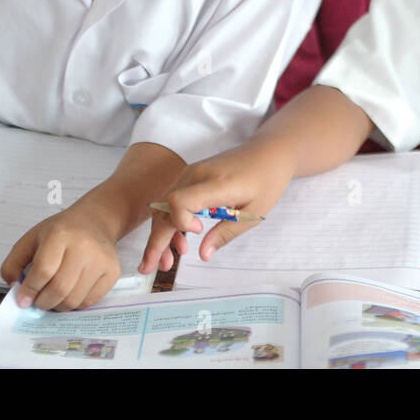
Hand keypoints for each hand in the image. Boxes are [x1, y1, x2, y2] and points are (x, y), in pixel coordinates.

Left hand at [0, 201, 121, 310]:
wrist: (94, 221)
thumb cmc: (60, 232)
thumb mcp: (31, 238)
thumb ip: (14, 263)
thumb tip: (14, 289)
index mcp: (60, 234)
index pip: (43, 270)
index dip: (30, 290)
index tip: (23, 300)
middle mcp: (84, 246)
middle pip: (60, 288)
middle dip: (43, 302)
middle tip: (38, 302)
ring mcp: (101, 260)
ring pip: (75, 299)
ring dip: (58, 306)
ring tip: (53, 298)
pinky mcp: (112, 272)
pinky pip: (90, 301)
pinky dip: (75, 305)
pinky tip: (69, 294)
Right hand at [140, 140, 294, 274]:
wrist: (268, 152)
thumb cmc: (266, 180)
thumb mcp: (254, 213)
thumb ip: (226, 233)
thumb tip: (203, 254)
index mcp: (217, 184)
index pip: (179, 201)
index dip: (180, 221)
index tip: (197, 231)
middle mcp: (197, 175)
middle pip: (165, 207)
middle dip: (156, 240)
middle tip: (151, 267)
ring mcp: (191, 173)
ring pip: (164, 205)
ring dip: (161, 234)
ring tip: (167, 261)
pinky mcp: (191, 176)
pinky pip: (172, 199)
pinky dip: (170, 221)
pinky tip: (178, 241)